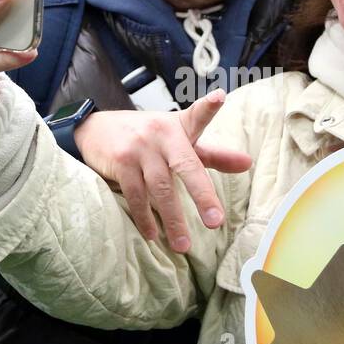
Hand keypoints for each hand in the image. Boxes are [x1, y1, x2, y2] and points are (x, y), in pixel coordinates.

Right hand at [74, 90, 252, 252]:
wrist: (95, 130)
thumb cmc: (148, 138)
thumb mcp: (180, 141)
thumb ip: (214, 155)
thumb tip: (248, 163)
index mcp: (178, 128)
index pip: (197, 116)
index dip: (208, 107)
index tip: (219, 97)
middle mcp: (160, 135)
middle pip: (185, 165)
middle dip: (202, 194)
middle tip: (216, 221)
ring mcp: (139, 149)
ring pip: (160, 188)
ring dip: (172, 219)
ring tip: (183, 245)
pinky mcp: (120, 163)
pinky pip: (135, 195)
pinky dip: (145, 218)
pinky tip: (153, 235)